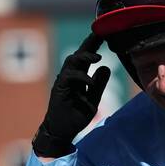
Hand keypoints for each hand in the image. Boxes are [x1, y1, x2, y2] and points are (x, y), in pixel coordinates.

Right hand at [32, 33, 110, 157]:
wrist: (61, 132)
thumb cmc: (75, 116)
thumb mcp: (93, 100)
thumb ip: (99, 85)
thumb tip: (105, 67)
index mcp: (78, 77)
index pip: (86, 57)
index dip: (94, 44)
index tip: (104, 32)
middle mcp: (70, 75)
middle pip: (79, 53)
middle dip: (90, 42)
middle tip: (100, 32)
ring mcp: (63, 81)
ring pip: (72, 61)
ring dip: (85, 57)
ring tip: (98, 57)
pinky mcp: (59, 89)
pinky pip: (69, 77)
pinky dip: (81, 77)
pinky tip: (90, 82)